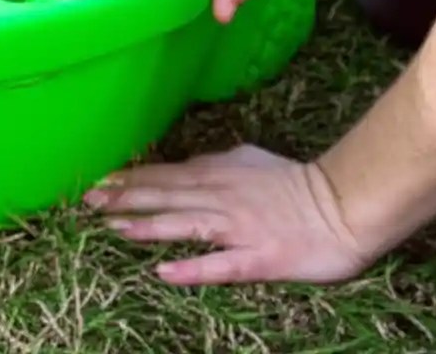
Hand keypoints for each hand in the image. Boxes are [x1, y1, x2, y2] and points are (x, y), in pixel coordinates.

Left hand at [83, 145, 372, 285]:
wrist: (347, 205)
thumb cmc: (299, 184)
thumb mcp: (250, 160)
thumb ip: (217, 162)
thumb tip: (190, 163)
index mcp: (219, 175)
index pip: (166, 175)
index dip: (131, 178)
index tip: (99, 181)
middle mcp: (222, 199)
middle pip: (166, 197)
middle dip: (125, 198)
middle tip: (88, 201)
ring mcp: (239, 229)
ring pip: (185, 226)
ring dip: (148, 226)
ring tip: (112, 227)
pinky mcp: (258, 259)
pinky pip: (221, 266)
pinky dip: (192, 269)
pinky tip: (163, 274)